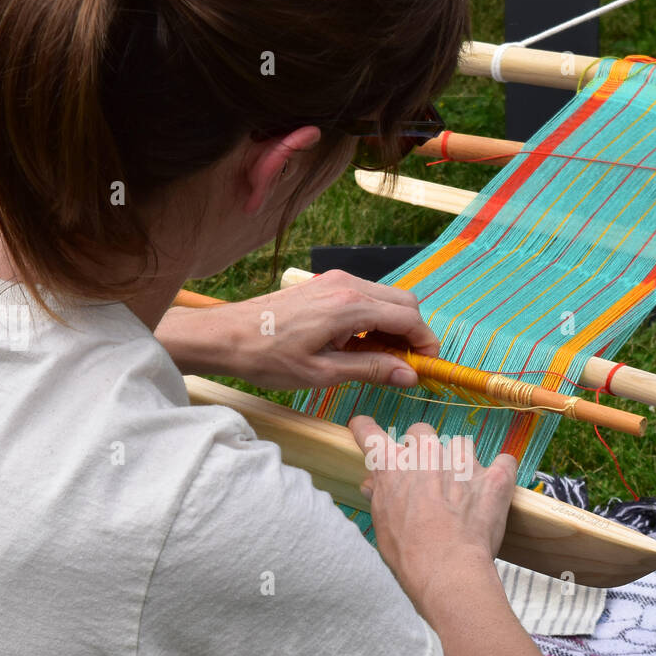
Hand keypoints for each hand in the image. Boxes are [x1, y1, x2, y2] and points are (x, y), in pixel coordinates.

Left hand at [157, 271, 440, 389]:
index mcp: (349, 306)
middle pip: (404, 302)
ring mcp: (335, 281)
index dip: (425, 343)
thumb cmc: (268, 356)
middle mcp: (347, 284)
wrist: (226, 336)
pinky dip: (374, 319)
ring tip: (379, 360)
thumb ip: (371, 369)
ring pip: (386, 298)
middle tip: (406, 366)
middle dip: (413, 333)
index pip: (408, 317)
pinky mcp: (325, 285)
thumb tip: (409, 374)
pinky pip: (365, 297)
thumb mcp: (323, 373)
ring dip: (393, 327)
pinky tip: (358, 345)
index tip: (428, 365)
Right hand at [348, 416, 517, 599]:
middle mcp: (425, 456)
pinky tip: (494, 488)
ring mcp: (462, 463)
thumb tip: (373, 485)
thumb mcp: (382, 526)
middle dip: (423, 447)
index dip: (365, 429)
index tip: (364, 428)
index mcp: (392, 467)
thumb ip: (380, 497)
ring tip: (462, 489)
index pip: (369, 433)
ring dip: (461, 461)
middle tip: (426, 472)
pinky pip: (504, 461)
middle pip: (421, 431)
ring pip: (461, 444)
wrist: (447, 571)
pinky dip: (499, 473)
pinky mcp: (493, 478)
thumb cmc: (409, 554)